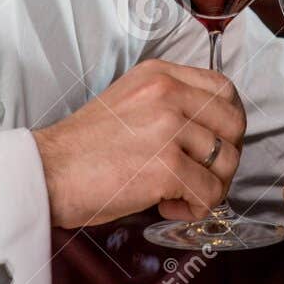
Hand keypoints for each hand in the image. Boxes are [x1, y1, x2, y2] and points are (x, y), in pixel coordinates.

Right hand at [32, 58, 244, 228]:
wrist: (48, 173)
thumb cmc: (83, 148)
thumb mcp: (129, 101)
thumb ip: (169, 103)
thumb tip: (211, 130)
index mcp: (160, 75)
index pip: (224, 89)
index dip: (227, 122)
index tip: (214, 143)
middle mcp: (168, 94)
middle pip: (234, 124)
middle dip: (225, 157)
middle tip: (199, 175)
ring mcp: (169, 128)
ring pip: (227, 162)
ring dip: (209, 186)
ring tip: (177, 194)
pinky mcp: (167, 166)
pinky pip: (210, 193)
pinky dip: (194, 208)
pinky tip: (166, 206)